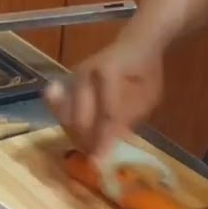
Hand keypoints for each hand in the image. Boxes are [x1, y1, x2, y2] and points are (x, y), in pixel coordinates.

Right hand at [43, 40, 163, 158]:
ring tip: (89, 147)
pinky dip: (67, 123)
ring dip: (76, 134)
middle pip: (80, 116)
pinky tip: (78, 133)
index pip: (106, 113)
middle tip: (95, 158)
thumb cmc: (145, 74)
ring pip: (66, 114)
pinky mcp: (66, 81)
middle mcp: (84, 73)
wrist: (134, 45)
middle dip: (86, 140)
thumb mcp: (147, 98)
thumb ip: (129, 117)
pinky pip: (60, 107)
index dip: (103, 139)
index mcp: (108, 72)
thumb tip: (111, 144)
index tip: (99, 163)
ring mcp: (72, 76)